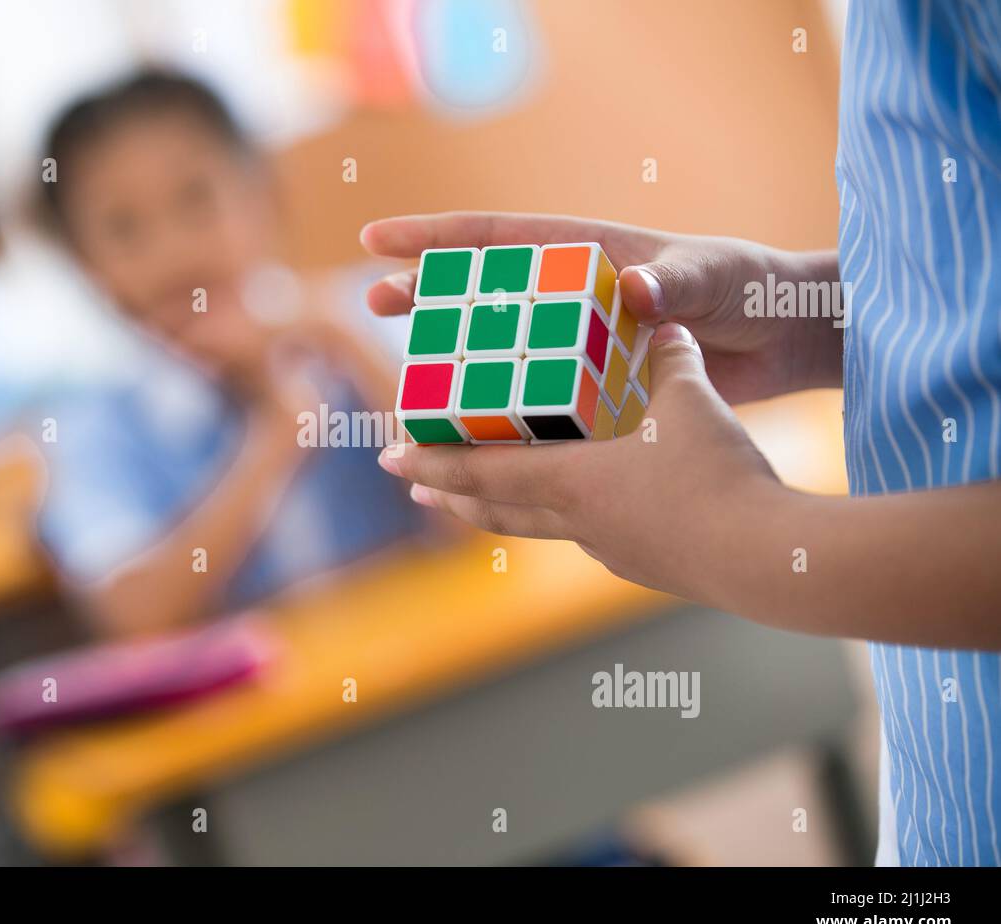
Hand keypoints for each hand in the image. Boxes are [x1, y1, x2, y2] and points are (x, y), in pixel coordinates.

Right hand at [361, 212, 842, 403]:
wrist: (789, 338)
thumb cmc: (755, 288)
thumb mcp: (719, 275)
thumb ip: (678, 278)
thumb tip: (634, 287)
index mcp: (587, 257)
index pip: (498, 240)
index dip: (436, 239)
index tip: (378, 241)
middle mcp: (572, 302)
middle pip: (483, 297)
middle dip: (427, 298)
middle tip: (373, 305)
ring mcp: (579, 348)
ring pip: (501, 358)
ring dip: (457, 373)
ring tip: (409, 395)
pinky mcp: (597, 393)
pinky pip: (539, 406)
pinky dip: (507, 424)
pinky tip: (473, 446)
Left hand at [377, 323, 789, 604]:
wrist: (765, 558)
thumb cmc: (715, 475)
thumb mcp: (690, 400)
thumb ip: (669, 357)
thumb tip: (663, 319)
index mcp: (571, 479)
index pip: (481, 468)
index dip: (431, 460)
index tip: (388, 456)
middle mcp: (577, 521)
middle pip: (494, 507)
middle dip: (450, 493)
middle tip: (415, 486)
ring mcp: (610, 550)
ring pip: (536, 529)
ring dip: (499, 515)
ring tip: (476, 506)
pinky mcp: (646, 566)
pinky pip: (589, 539)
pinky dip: (565, 524)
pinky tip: (580, 519)